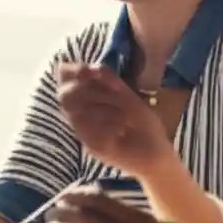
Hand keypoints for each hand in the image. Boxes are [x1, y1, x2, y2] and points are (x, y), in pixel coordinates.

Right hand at [56, 63, 171, 177]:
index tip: (93, 70)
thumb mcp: (129, 98)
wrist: (157, 156)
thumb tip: (94, 66)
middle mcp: (81, 118)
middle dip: (91, 90)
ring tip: (125, 117)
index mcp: (87, 103)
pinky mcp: (94, 149)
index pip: (65, 81)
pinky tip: (123, 130)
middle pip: (65, 97)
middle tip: (115, 94)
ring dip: (104, 109)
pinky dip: (109, 126)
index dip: (74, 72)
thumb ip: (110, 83)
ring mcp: (85, 134)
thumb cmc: (143, 126)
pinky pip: (91, 132)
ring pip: (78, 113)